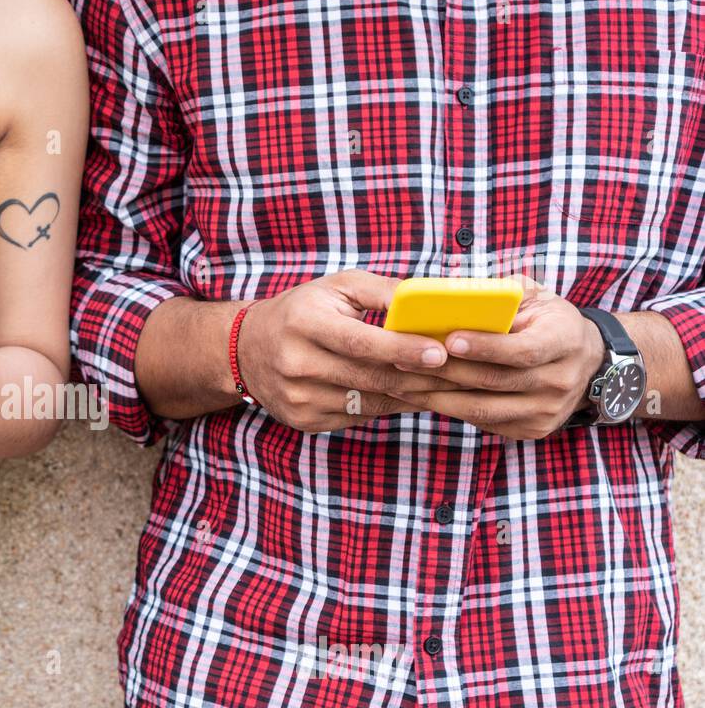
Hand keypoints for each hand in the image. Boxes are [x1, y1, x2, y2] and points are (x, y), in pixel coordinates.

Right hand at [240, 270, 459, 432]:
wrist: (245, 349)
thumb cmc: (302, 310)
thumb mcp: (337, 288)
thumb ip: (384, 292)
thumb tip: (435, 301)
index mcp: (304, 324)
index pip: (360, 341)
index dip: (403, 349)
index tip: (443, 352)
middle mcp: (296, 364)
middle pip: (370, 378)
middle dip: (421, 377)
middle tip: (463, 373)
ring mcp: (298, 398)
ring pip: (369, 402)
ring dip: (412, 395)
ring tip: (447, 386)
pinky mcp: (303, 420)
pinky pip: (358, 416)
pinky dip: (389, 407)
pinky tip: (412, 396)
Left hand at [390, 279, 605, 439]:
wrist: (588, 365)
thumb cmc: (549, 323)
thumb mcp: (537, 300)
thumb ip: (504, 296)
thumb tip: (454, 296)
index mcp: (565, 341)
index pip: (523, 350)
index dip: (485, 347)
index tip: (448, 340)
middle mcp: (560, 381)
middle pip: (494, 381)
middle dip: (445, 371)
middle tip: (403, 359)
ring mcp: (546, 411)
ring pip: (482, 409)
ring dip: (436, 397)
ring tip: (400, 383)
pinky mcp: (531, 430)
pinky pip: (483, 422)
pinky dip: (448, 410)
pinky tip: (419, 398)